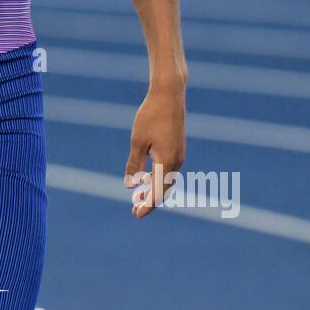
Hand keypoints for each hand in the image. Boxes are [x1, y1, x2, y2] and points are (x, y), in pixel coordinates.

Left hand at [124, 83, 185, 216]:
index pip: (157, 193)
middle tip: (134, 210)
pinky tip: (146, 178)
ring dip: (154, 189)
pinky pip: (168, 170)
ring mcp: (179, 154)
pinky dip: (158, 177)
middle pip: (164, 189)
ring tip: (138, 196)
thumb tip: (129, 185)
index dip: (147, 206)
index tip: (136, 215)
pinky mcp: (178, 148)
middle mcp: (177, 161)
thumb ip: (134, 164)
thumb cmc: (151, 116)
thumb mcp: (137, 141)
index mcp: (167, 162)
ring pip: (167, 179)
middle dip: (150, 200)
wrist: (169, 94)